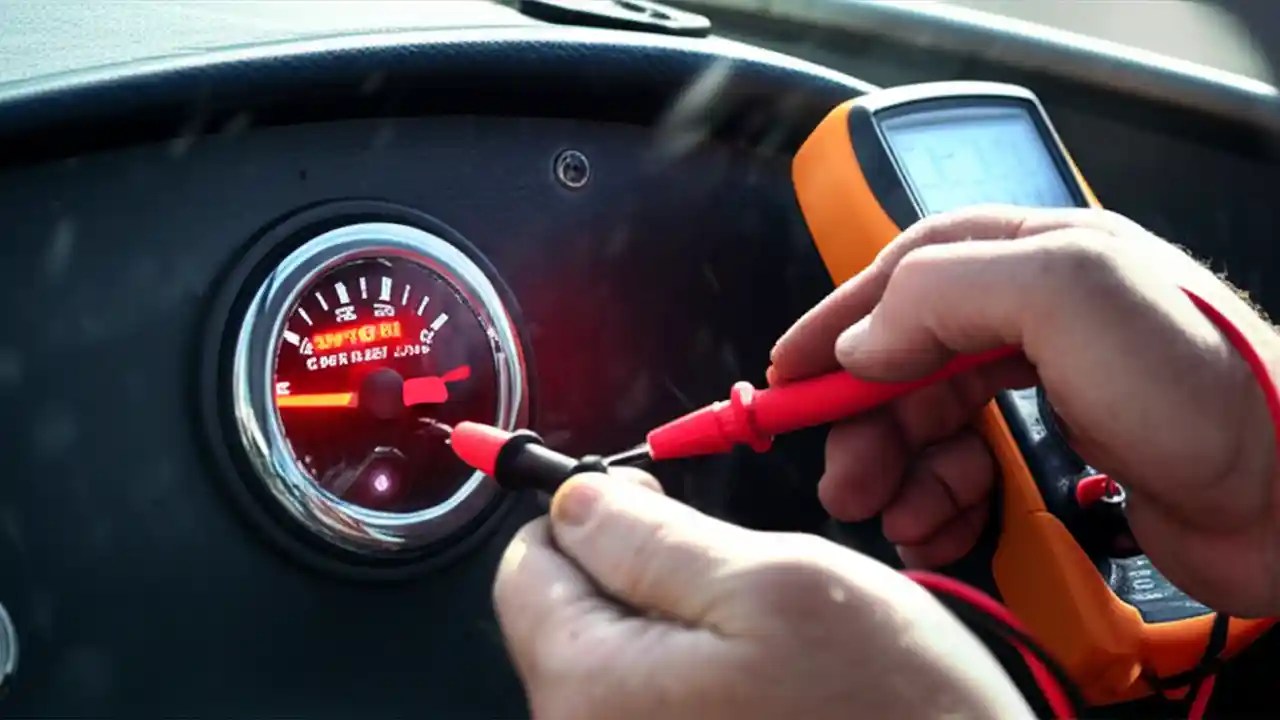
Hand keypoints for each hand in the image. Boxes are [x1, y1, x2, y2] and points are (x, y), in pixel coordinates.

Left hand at [494, 470, 1033, 718]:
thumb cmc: (889, 709)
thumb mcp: (773, 583)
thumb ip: (651, 538)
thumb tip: (571, 499)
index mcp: (591, 690)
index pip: (527, 568)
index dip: (591, 515)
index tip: (654, 504)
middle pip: (567, 614)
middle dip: (640, 571)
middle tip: (732, 572)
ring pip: (619, 652)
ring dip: (680, 619)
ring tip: (761, 635)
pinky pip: (656, 696)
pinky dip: (699, 667)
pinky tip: (764, 678)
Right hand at [770, 205, 1279, 615]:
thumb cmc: (1207, 389)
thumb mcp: (1066, 298)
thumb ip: (945, 294)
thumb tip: (862, 339)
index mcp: (1035, 254)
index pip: (905, 273)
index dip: (836, 325)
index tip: (785, 377)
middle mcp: (1035, 313)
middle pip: (906, 360)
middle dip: (865, 424)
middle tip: (845, 482)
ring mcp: (1048, 383)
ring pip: (930, 424)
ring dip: (901, 475)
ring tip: (901, 518)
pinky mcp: (1061, 449)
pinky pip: (967, 472)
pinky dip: (942, 504)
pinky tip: (944, 528)